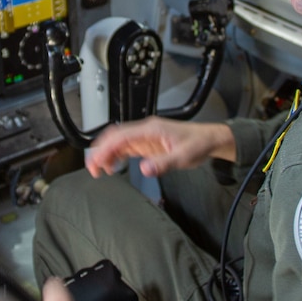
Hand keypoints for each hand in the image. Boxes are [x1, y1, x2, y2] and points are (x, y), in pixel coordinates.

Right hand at [86, 116, 235, 177]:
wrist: (209, 139)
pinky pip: (126, 148)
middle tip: (92, 168)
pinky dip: (116, 156)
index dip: (105, 148)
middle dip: (100, 151)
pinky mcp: (146, 144)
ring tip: (99, 170)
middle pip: (114, 137)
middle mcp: (144, 131)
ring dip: (106, 154)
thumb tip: (144, 169)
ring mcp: (144, 137)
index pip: (120, 136)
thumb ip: (163, 163)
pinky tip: (113, 166)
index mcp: (149, 130)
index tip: (96, 161)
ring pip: (118, 142)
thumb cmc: (197, 144)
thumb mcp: (183, 157)